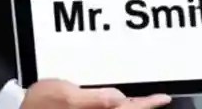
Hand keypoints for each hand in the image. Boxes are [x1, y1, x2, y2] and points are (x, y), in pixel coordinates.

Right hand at [22, 79, 170, 108]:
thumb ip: (95, 98)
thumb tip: (119, 97)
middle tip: (155, 100)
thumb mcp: (65, 95)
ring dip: (129, 106)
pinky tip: (117, 103)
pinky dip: (117, 106)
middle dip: (139, 107)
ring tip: (140, 102)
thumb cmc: (38, 104)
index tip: (163, 98)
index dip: (147, 104)